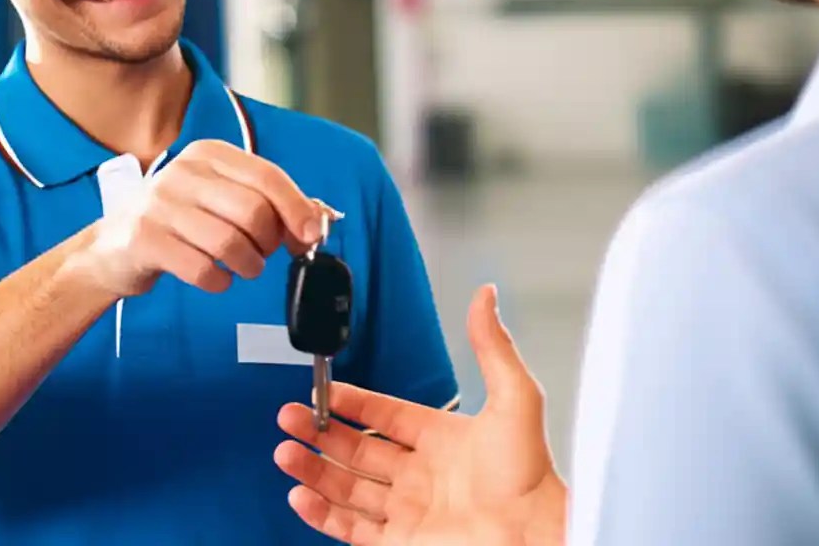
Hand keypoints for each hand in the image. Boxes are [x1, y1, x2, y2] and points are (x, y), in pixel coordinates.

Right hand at [82, 139, 324, 298]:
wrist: (113, 248)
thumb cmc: (178, 223)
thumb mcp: (219, 198)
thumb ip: (267, 202)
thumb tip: (319, 217)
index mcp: (208, 154)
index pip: (267, 176)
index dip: (297, 209)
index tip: (309, 236)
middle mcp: (182, 172)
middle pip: (253, 211)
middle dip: (269, 242)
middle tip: (263, 255)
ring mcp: (159, 204)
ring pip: (230, 242)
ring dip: (248, 266)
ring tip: (244, 268)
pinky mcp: (144, 239)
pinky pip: (202, 269)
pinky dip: (219, 281)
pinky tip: (216, 278)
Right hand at [275, 286, 567, 545]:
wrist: (532, 533)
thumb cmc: (531, 475)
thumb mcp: (514, 397)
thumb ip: (492, 347)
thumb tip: (485, 298)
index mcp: (442, 439)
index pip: (385, 415)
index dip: (354, 402)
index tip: (327, 390)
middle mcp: (420, 476)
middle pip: (356, 450)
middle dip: (320, 433)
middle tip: (291, 417)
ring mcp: (408, 512)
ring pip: (345, 487)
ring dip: (313, 469)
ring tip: (286, 452)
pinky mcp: (399, 544)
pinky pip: (349, 529)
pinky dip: (321, 514)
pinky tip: (301, 495)